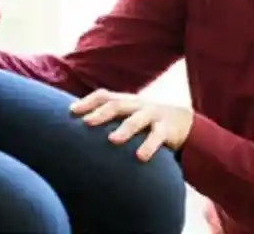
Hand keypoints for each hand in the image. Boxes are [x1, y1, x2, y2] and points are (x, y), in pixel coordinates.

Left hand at [70, 89, 193, 161]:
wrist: (182, 121)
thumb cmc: (145, 121)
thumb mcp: (127, 116)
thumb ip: (108, 119)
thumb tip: (75, 130)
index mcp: (125, 101)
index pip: (104, 96)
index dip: (87, 102)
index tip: (71, 111)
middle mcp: (136, 105)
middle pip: (118, 104)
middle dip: (102, 113)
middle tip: (87, 123)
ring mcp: (152, 115)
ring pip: (138, 120)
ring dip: (125, 129)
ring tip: (112, 140)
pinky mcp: (166, 129)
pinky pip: (157, 136)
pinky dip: (149, 146)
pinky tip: (140, 156)